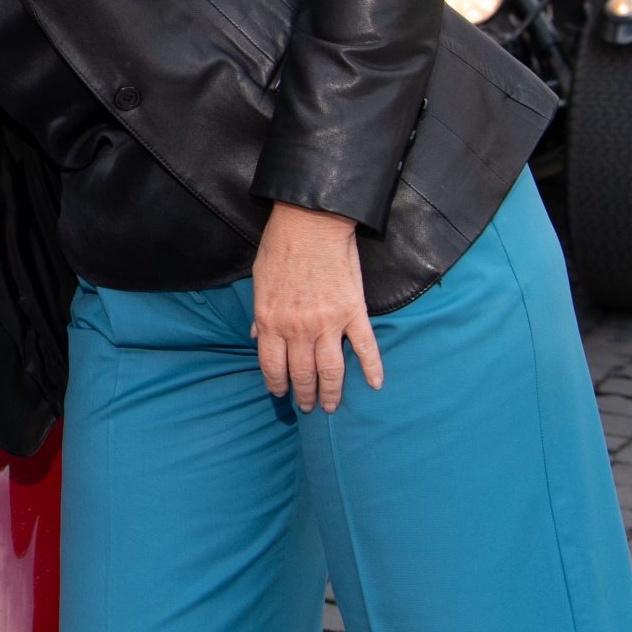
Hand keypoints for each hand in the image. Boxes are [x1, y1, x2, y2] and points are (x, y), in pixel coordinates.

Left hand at [249, 202, 382, 411]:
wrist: (311, 223)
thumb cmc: (280, 248)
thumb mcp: (259, 281)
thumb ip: (260, 313)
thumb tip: (256, 336)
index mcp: (271, 321)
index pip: (272, 365)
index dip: (276, 384)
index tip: (281, 394)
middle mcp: (298, 328)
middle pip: (302, 373)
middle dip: (303, 395)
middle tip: (308, 408)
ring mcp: (328, 323)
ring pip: (331, 370)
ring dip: (331, 393)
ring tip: (332, 407)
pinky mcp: (353, 312)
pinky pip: (365, 347)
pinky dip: (372, 368)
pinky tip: (375, 385)